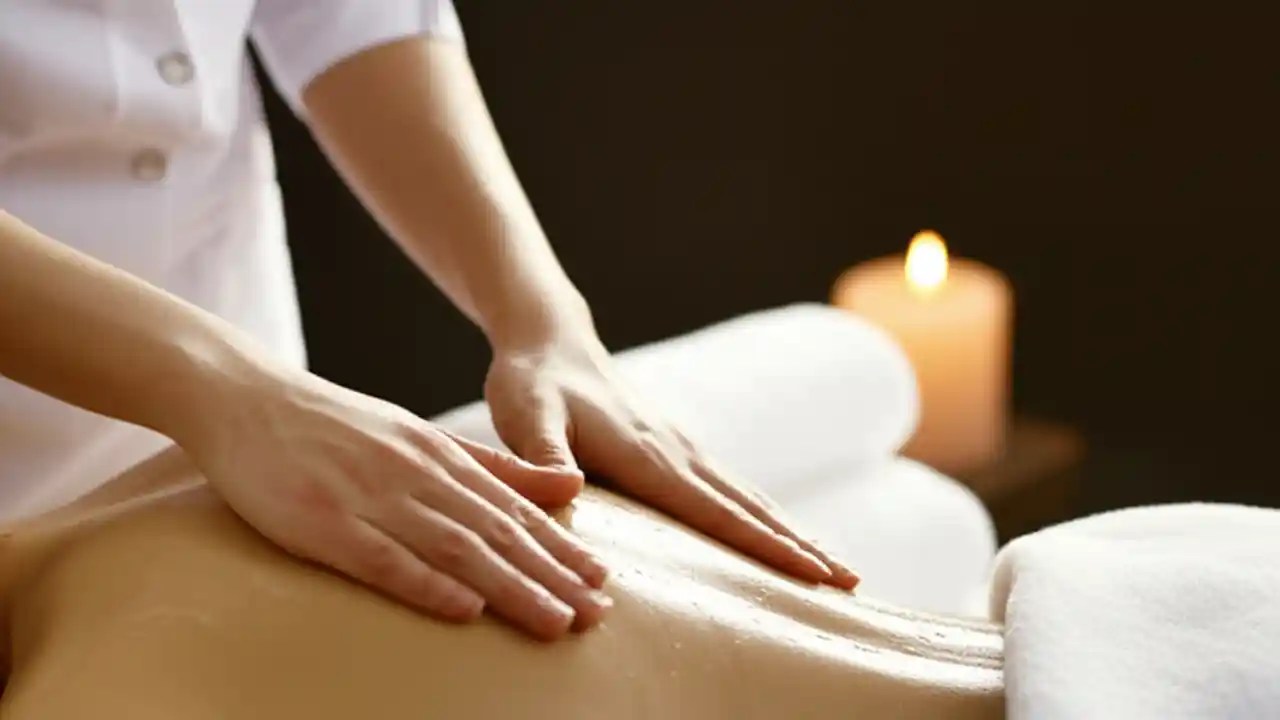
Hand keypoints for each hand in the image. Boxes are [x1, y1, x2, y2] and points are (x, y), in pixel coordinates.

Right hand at [177, 365, 611, 640]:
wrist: (246, 397)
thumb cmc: (336, 425)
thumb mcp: (422, 435)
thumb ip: (493, 465)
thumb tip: (567, 485)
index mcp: (440, 455)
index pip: (514, 510)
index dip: (560, 547)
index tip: (603, 580)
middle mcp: (416, 474)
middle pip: (496, 532)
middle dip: (552, 575)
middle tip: (598, 613)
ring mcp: (370, 497)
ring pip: (455, 547)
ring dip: (511, 586)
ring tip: (556, 620)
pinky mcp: (323, 521)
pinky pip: (383, 558)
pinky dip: (426, 584)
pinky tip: (464, 610)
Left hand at [484, 336, 859, 590]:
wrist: (551, 339)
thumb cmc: (532, 382)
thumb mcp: (525, 415)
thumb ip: (543, 454)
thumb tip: (570, 488)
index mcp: (648, 456)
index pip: (718, 511)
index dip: (767, 546)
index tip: (815, 575)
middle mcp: (677, 453)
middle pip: (752, 508)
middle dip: (802, 547)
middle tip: (853, 586)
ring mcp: (682, 449)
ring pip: (748, 499)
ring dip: (793, 533)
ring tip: (835, 570)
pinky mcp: (676, 450)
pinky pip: (730, 491)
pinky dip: (764, 517)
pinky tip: (777, 535)